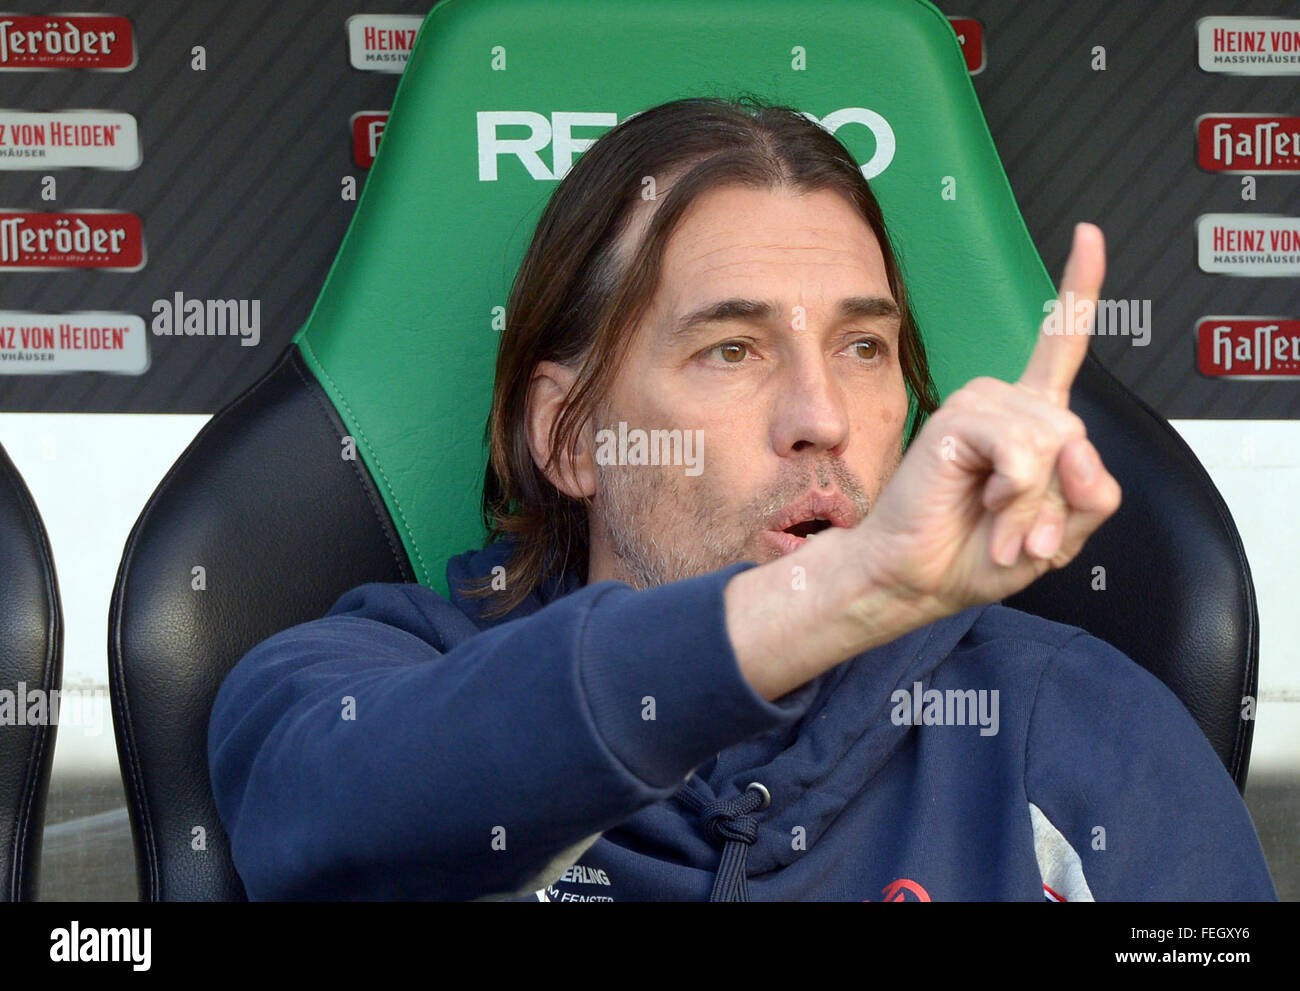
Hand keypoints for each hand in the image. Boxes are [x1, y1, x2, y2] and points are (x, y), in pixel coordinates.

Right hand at [856, 222, 1121, 620]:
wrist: (917, 577)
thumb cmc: (974, 553)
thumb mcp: (1058, 534)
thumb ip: (1091, 494)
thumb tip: (1078, 450)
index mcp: (1029, 420)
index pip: (1061, 347)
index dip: (1078, 291)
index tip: (1088, 235)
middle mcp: (1004, 402)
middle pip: (1074, 432)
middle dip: (1057, 497)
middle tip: (1020, 534)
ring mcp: (978, 405)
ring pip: (1051, 443)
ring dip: (1032, 502)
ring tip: (999, 526)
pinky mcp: (957, 419)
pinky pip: (1020, 448)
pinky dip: (1015, 490)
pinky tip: (987, 502)